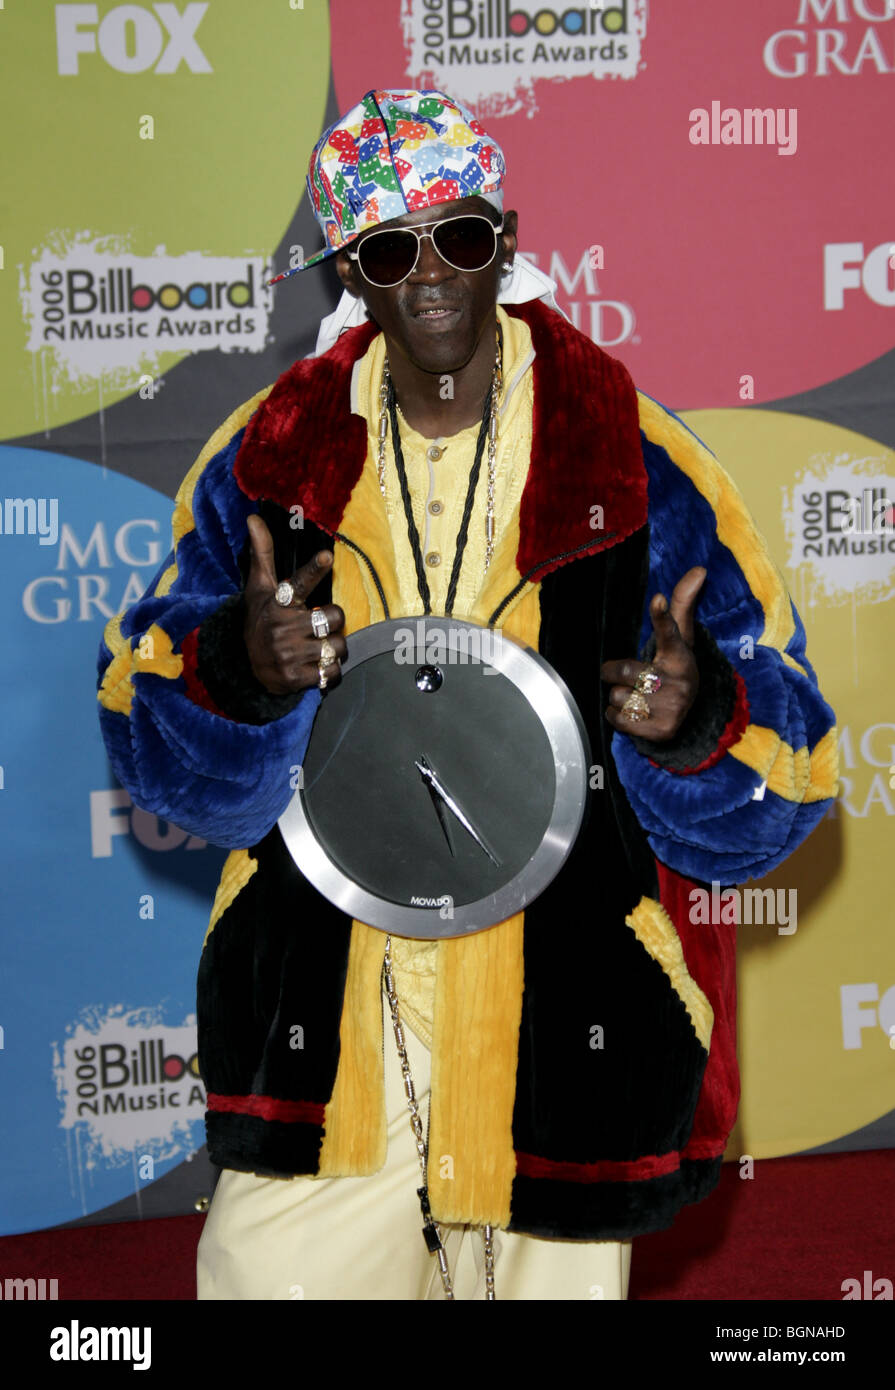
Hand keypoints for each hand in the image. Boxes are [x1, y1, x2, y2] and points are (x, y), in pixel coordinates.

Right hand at [242, 514, 346, 693]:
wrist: (245, 665)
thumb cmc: (261, 617)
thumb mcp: (260, 587)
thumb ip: (263, 553)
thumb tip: (253, 517)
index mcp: (279, 602)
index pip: (300, 582)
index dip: (315, 570)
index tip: (327, 556)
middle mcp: (282, 626)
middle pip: (335, 618)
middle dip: (332, 622)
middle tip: (316, 626)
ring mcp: (287, 653)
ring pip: (338, 647)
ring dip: (332, 648)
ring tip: (313, 647)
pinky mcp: (294, 677)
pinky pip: (332, 671)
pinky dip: (329, 670)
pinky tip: (312, 665)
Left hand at [601, 566, 705, 741]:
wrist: (693, 717)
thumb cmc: (676, 667)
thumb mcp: (680, 639)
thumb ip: (682, 604)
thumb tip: (699, 569)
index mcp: (680, 654)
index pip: (670, 630)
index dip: (662, 615)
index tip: (657, 599)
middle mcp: (679, 680)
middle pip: (622, 672)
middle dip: (614, 673)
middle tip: (623, 674)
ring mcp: (671, 707)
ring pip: (618, 696)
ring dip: (619, 696)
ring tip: (637, 695)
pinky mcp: (661, 730)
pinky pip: (619, 718)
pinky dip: (617, 716)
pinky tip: (633, 712)